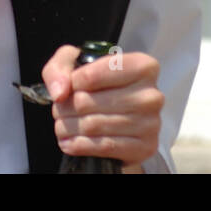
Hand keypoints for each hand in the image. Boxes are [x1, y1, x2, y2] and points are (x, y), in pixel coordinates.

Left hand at [42, 44, 163, 169]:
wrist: (117, 119)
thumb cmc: (97, 85)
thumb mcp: (75, 64)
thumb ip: (60, 68)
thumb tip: (60, 92)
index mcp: (143, 66)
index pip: (98, 72)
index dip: (75, 81)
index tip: (70, 86)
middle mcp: (151, 94)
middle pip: (89, 101)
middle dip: (66, 107)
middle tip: (59, 110)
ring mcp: (151, 123)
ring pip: (93, 125)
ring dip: (68, 127)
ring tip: (62, 125)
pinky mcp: (146, 147)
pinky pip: (104, 146)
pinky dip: (79, 145)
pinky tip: (69, 142)